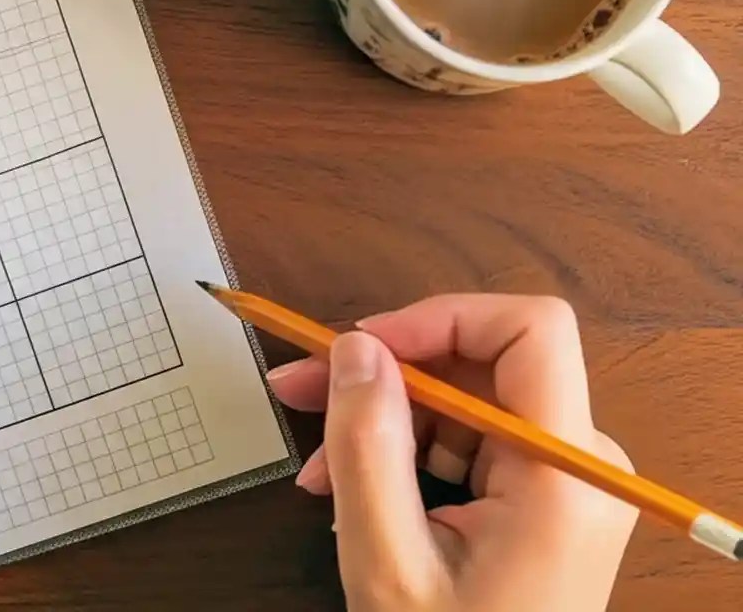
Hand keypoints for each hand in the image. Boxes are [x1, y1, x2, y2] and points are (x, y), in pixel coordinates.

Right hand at [268, 294, 637, 611]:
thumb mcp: (388, 560)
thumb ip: (368, 449)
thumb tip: (353, 349)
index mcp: (565, 476)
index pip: (530, 331)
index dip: (439, 318)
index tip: (359, 345)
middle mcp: (580, 463)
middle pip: (483, 363)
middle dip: (385, 369)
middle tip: (299, 385)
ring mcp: (563, 479)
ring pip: (466, 399)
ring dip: (384, 416)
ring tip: (318, 464)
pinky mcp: (542, 496)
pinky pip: (470, 440)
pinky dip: (406, 449)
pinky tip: (350, 482)